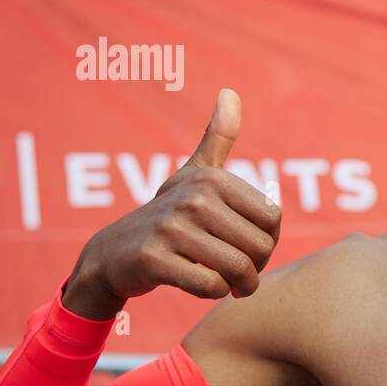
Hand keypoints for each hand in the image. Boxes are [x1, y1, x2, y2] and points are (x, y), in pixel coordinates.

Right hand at [64, 89, 281, 319]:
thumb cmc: (169, 214)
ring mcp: (171, 227)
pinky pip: (210, 286)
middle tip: (242, 273)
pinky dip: (213, 293)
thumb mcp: (194, 173)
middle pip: (260, 248)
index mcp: (213, 178)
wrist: (113, 253)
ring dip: (237, 285)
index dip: (268, 242)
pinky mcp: (154, 258)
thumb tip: (230, 92)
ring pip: (237, 269)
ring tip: (230, 284)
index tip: (248, 247)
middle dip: (256, 268)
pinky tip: (201, 284)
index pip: (273, 220)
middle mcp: (193, 197)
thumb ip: (218, 137)